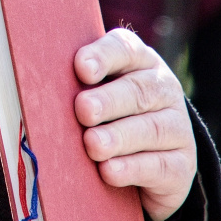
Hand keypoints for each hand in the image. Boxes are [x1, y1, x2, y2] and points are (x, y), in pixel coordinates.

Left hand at [73, 28, 195, 220]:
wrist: (151, 166)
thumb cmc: (108, 120)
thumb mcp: (94, 97)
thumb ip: (76, 87)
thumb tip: (38, 88)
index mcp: (139, 63)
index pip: (124, 49)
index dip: (103, 56)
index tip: (81, 68)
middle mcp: (163, 90)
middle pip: (138, 91)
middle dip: (108, 101)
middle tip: (83, 110)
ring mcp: (178, 128)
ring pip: (151, 129)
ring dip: (118, 137)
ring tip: (92, 145)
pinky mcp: (182, 165)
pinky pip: (159, 165)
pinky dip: (132, 168)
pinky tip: (110, 171)